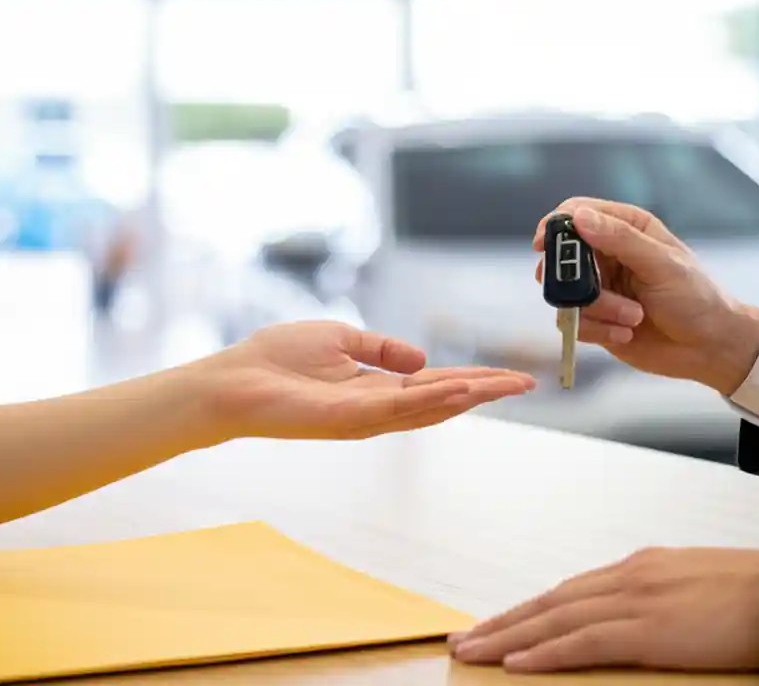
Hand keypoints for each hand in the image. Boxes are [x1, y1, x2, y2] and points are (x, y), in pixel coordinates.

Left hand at [197, 321, 535, 439]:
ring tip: (507, 385)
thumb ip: (381, 349)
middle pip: (444, 400)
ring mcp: (365, 418)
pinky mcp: (349, 420)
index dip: (475, 379)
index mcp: (376, 389)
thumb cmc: (275, 359)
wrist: (231, 382)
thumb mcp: (340, 339)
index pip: (436, 384)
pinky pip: (399, 409)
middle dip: (486, 391)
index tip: (511, 376)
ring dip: (471, 396)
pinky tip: (461, 389)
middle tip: (527, 383)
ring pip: (430, 408)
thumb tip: (421, 358)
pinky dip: (433, 400)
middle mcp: (377, 409)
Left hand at [449, 546, 758, 673]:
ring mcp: (637, 599)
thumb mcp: (700, 587)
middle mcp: (630, 576)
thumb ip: (662, 598)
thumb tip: (640, 620)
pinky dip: (544, 652)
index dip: (530, 609)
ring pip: (554, 618)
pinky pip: (582, 641)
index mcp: (642, 567)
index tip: (499, 623)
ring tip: (472, 652)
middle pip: (550, 601)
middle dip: (503, 622)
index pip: (570, 590)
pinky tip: (515, 662)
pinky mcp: (648, 627)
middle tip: (464, 639)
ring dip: (507, 636)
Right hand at [534, 198, 758, 394]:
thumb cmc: (696, 298)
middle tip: (586, 292)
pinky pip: (575, 322)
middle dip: (573, 279)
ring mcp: (600, 287)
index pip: (577, 212)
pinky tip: (628, 332)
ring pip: (567, 293)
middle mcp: (609, 254)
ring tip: (632, 317)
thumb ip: (621, 239)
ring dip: (597, 310)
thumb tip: (579, 218)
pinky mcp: (597, 318)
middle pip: (562, 255)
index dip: (556, 226)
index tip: (543, 244)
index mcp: (627, 228)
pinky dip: (599, 330)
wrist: (709, 348)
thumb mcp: (662, 264)